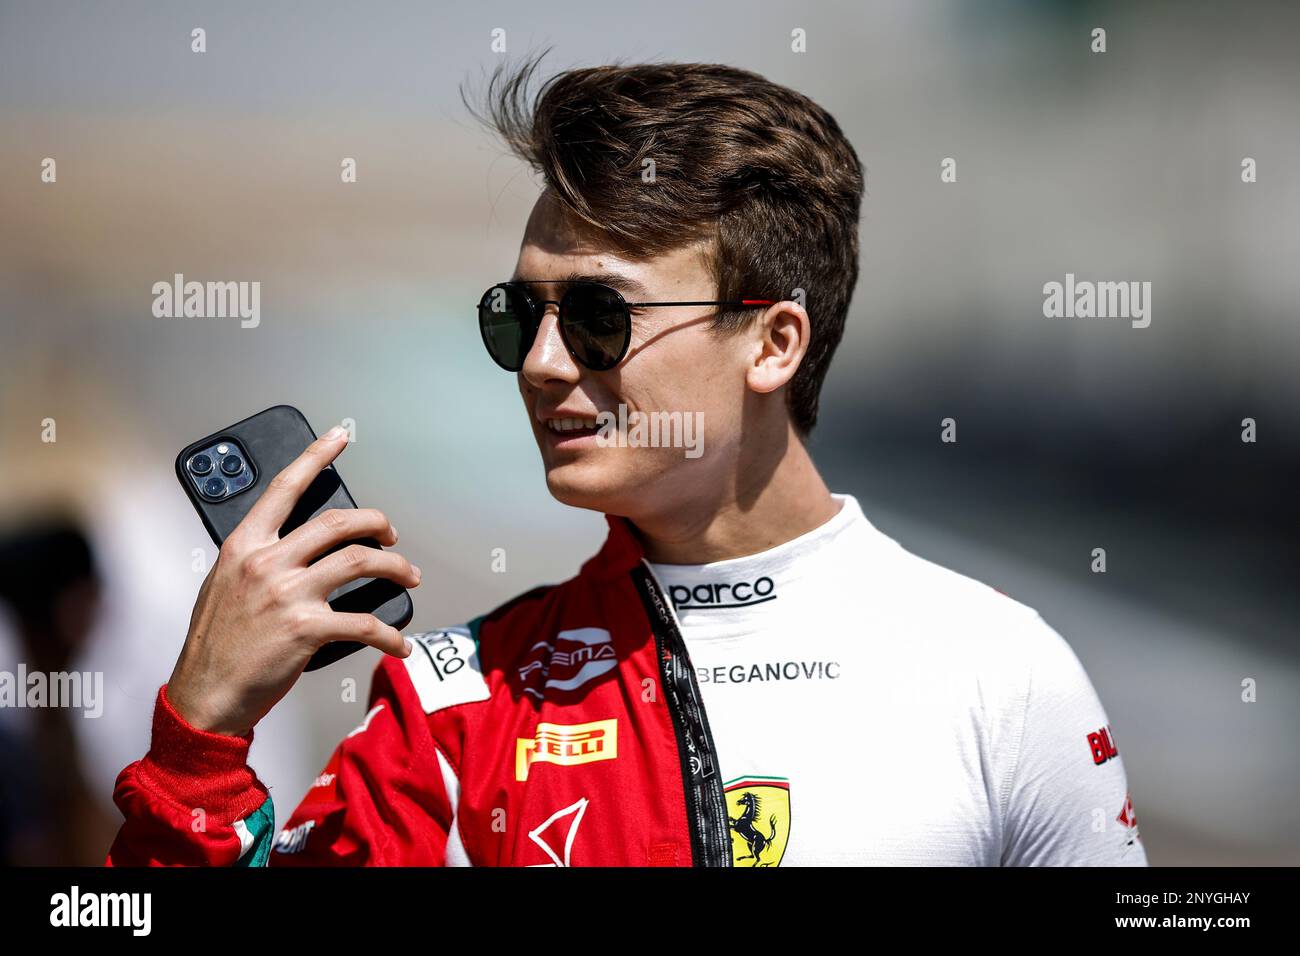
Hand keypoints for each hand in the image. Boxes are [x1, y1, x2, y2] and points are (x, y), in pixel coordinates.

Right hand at [166, 426, 419, 735]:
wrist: (205, 696)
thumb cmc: (215, 645)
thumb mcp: (221, 585)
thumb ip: (254, 560)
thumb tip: (289, 547)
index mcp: (243, 545)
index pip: (284, 487)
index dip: (316, 456)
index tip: (339, 437)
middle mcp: (267, 562)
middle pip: (339, 521)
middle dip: (378, 522)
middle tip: (392, 533)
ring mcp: (289, 594)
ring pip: (362, 561)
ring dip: (397, 567)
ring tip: (409, 576)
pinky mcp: (307, 629)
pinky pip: (366, 624)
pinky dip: (390, 634)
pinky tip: (399, 642)